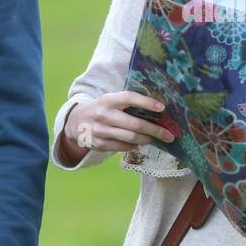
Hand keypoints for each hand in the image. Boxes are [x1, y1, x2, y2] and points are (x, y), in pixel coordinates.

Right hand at [57, 91, 175, 165]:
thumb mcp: (110, 100)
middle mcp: (103, 115)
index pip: (129, 98)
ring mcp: (101, 131)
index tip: (162, 108)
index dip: (146, 102)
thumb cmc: (101, 109)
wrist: (76, 122)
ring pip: (131, 138)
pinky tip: (139, 143)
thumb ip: (127, 103)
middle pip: (135, 125)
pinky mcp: (100, 144)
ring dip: (147, 139)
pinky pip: (123, 147)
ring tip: (155, 138)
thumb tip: (156, 109)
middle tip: (169, 135)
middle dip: (155, 130)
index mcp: (108, 100)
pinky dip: (134, 145)